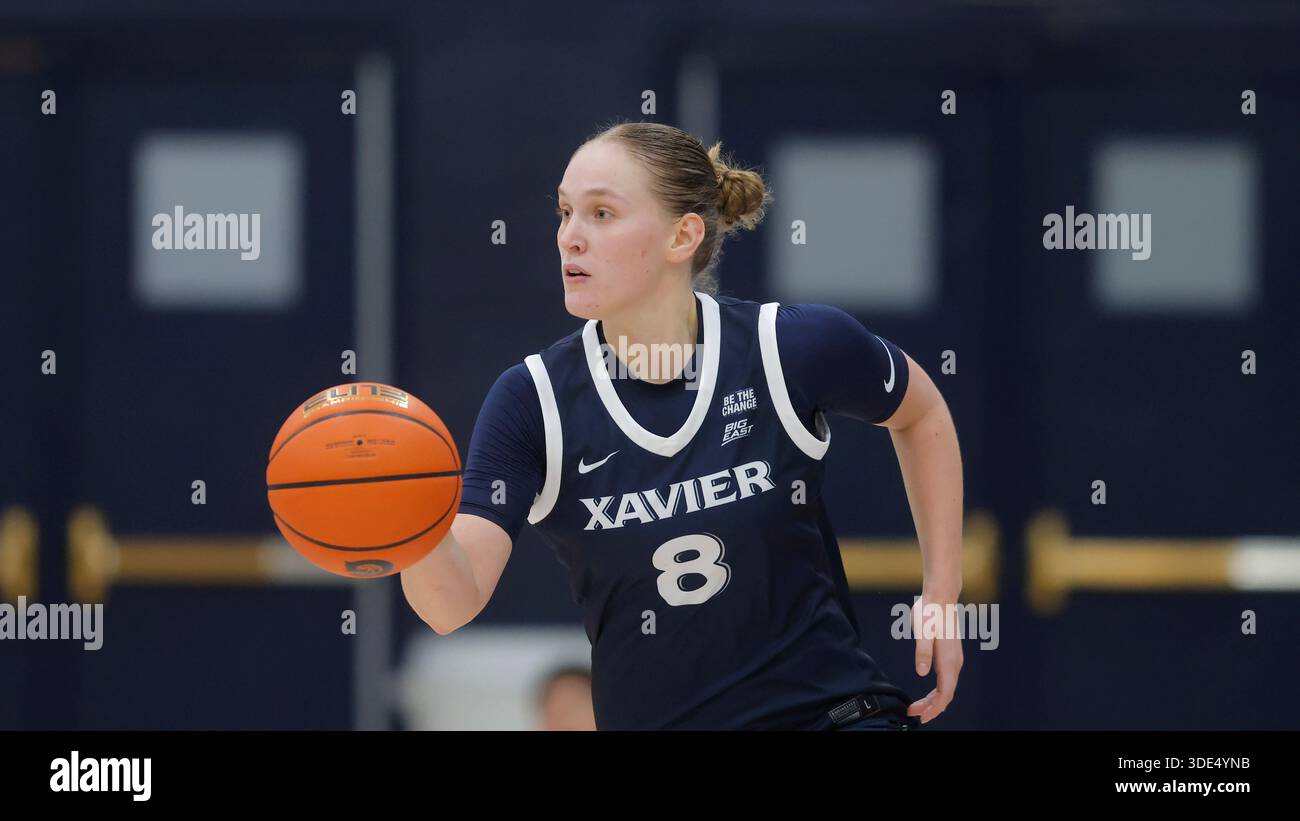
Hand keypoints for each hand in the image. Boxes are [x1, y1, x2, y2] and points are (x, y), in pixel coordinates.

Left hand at [906, 592, 963, 724]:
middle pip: (946, 695)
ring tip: (916, 707)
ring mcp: (954, 660)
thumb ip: (923, 651)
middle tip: (912, 713)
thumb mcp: (923, 630)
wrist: (941, 596)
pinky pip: (946, 681)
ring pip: (946, 689)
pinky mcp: (950, 656)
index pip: (945, 694)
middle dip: (931, 708)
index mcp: (949, 661)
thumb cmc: (930, 612)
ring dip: (933, 701)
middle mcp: (955, 663)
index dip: (933, 709)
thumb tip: (921, 672)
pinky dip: (936, 692)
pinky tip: (927, 694)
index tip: (919, 717)